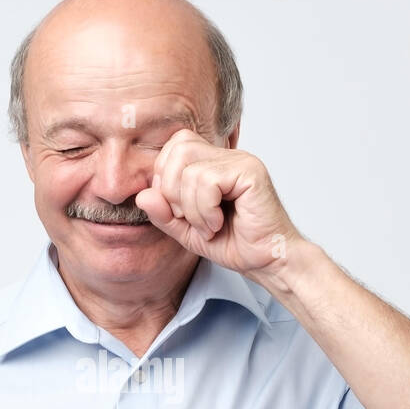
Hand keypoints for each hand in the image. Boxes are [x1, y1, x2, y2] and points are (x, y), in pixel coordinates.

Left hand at [134, 128, 303, 275]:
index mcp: (213, 162)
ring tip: (209, 226)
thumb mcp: (187, 231)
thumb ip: (164, 213)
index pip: (173, 147)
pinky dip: (205, 209)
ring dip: (191, 208)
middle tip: (190, 218)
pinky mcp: (250, 172)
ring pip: (190, 170)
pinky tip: (218, 223)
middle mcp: (227, 156)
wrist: (267, 261)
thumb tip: (142, 195)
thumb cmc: (236, 244)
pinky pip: (208, 181)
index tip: (180, 211)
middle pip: (178, 148)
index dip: (165, 179)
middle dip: (172, 190)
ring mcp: (241, 161)